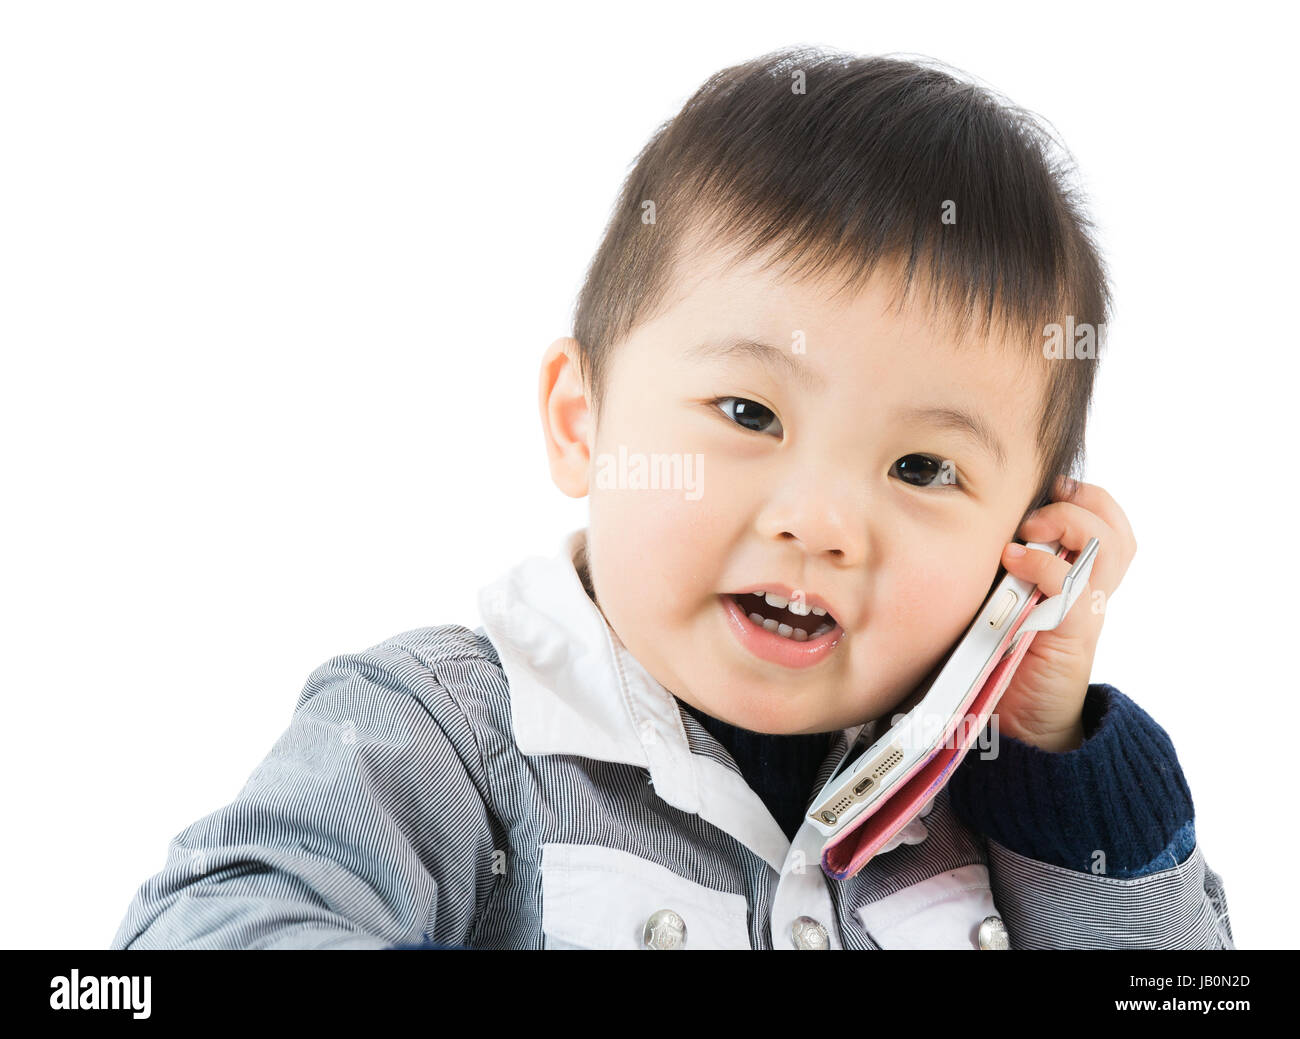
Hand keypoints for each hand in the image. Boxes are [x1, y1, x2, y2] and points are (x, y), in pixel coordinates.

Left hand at [994, 476, 1136, 751]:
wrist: (1017, 729)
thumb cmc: (997, 662)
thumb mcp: (996, 605)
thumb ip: (996, 571)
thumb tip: (960, 525)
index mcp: (1071, 580)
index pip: (1105, 522)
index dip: (1084, 496)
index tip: (1048, 486)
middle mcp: (1086, 591)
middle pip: (1114, 527)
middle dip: (1080, 501)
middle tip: (1038, 507)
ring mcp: (1083, 610)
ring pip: (1108, 545)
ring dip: (1070, 522)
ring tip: (1032, 529)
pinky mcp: (1073, 633)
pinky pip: (1072, 583)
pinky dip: (1044, 562)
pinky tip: (1015, 559)